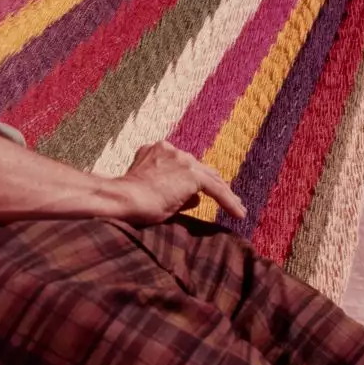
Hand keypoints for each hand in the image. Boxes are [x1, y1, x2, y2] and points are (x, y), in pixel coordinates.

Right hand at [115, 140, 246, 225]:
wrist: (125, 198)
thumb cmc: (130, 199)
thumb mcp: (150, 187)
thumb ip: (171, 187)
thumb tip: (194, 198)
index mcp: (156, 150)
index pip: (183, 164)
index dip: (195, 177)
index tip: (201, 190)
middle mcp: (170, 150)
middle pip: (200, 168)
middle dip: (213, 183)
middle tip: (229, 198)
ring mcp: (182, 160)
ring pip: (211, 178)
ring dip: (225, 194)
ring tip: (238, 208)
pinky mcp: (192, 175)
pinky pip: (216, 190)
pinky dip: (229, 202)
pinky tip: (238, 214)